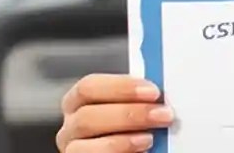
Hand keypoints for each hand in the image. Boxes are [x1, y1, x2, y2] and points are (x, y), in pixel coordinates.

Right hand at [55, 74, 173, 151]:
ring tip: (150, 139)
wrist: (134, 148)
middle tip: (162, 115)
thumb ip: (141, 99)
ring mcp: (73, 149)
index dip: (121, 87)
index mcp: (80, 102)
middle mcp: (72, 126)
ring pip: (84, 146)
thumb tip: (162, 93)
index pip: (89, 87)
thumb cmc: (135, 127)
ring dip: (122, 141)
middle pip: (88, 116)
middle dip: (129, 114)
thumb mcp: (134, 108)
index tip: (153, 91)